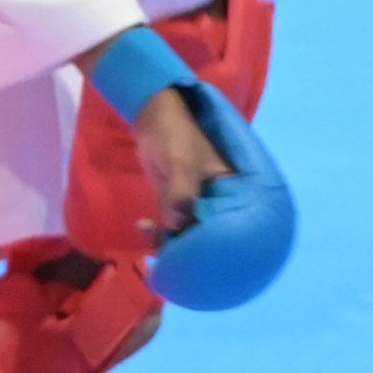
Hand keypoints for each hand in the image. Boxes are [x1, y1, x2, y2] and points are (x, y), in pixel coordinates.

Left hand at [130, 86, 232, 243]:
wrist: (152, 117)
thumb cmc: (175, 134)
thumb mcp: (181, 161)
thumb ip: (181, 191)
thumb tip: (176, 225)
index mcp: (231, 191)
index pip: (228, 226)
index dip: (214, 244)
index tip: (193, 254)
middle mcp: (217, 203)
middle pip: (208, 236)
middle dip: (188, 249)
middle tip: (166, 254)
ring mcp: (195, 205)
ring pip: (187, 235)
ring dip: (168, 242)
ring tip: (149, 234)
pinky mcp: (175, 205)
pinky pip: (170, 228)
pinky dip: (158, 232)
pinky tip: (142, 225)